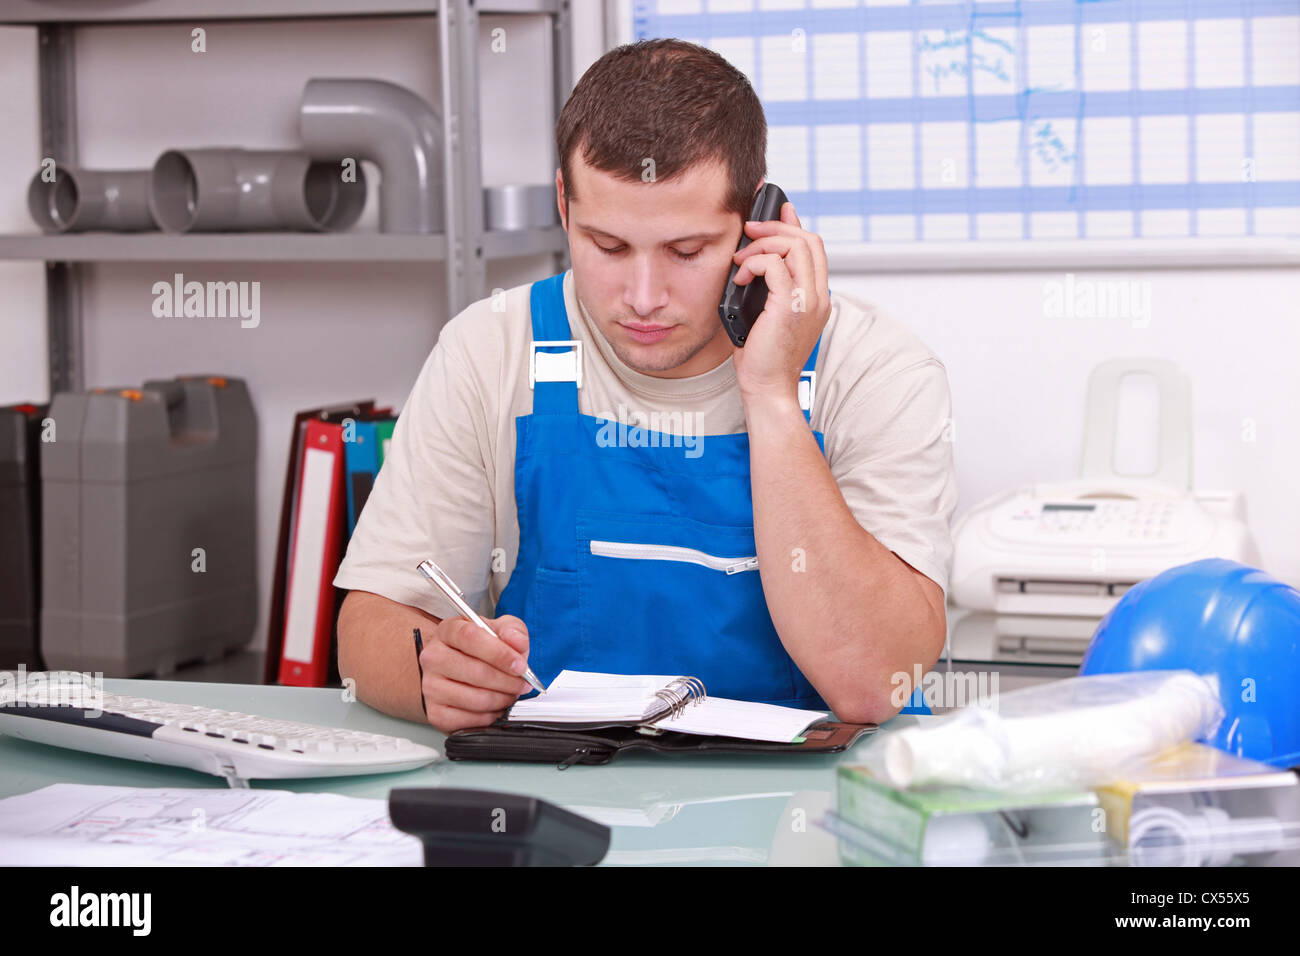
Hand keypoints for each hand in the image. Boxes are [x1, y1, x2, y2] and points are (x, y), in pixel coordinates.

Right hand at [418, 614, 533, 732]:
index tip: (520, 666)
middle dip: (508, 681)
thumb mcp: (499, 631)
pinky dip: (490, 716)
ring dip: (502, 699)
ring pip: (476, 698)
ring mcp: (430, 686)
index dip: (500, 653)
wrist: (457, 671)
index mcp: (448, 631)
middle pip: (476, 671)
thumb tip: (517, 642)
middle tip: (522, 684)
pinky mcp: (436, 713)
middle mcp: (433, 657)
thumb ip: (512, 631)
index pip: (470, 637)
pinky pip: (470, 719)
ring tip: (511, 694)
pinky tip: (495, 706)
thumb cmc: (479, 650)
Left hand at [728, 200, 830, 407]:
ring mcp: (809, 301)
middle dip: (776, 226)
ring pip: (796, 245)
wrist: (767, 389)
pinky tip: (740, 277)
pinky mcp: (791, 306)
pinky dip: (753, 263)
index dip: (795, 224)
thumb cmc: (763, 358)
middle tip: (750, 229)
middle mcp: (819, 296)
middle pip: (808, 239)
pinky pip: (774, 265)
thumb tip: (755, 262)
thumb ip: (770, 289)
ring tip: (741, 259)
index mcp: (817, 298)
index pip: (814, 248)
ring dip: (763, 243)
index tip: (778, 210)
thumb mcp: (768, 315)